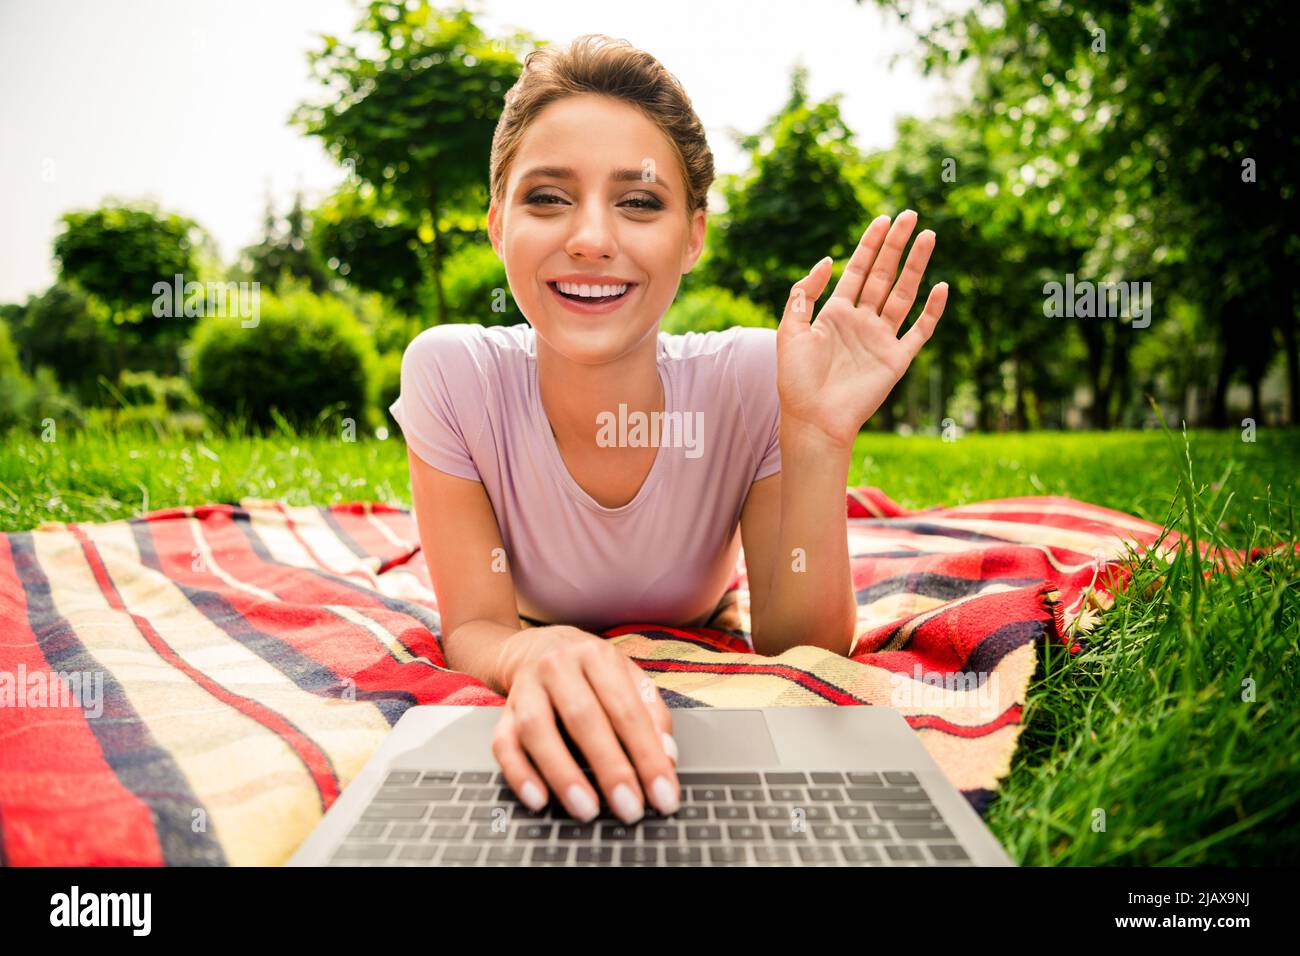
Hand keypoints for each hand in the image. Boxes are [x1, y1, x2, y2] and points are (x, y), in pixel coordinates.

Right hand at [490, 624, 679, 823]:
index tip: (664, 794)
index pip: (627, 710)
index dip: (648, 755)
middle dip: (610, 768)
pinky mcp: (502, 713)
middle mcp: (558, 667)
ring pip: (538, 730)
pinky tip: (539, 800)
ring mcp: (526, 690)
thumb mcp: (628, 678)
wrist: (536, 649)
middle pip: (584, 718)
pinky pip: (503, 745)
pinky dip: (519, 774)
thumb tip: (667, 757)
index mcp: (597, 656)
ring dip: (563, 774)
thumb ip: (652, 714)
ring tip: (588, 810)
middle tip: (630, 808)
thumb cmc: (591, 672)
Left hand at [777, 209, 948, 447]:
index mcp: (835, 313)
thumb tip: (827, 261)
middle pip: (883, 275)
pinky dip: (931, 311)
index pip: (857, 270)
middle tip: (912, 215)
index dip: (870, 245)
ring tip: (929, 237)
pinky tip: (941, 287)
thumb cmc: (796, 379)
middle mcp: (861, 322)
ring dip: (916, 267)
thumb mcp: (789, 330)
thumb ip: (803, 294)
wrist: (813, 418)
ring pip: (903, 295)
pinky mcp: (896, 359)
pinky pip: (919, 331)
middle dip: (897, 245)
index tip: (883, 219)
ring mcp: (881, 339)